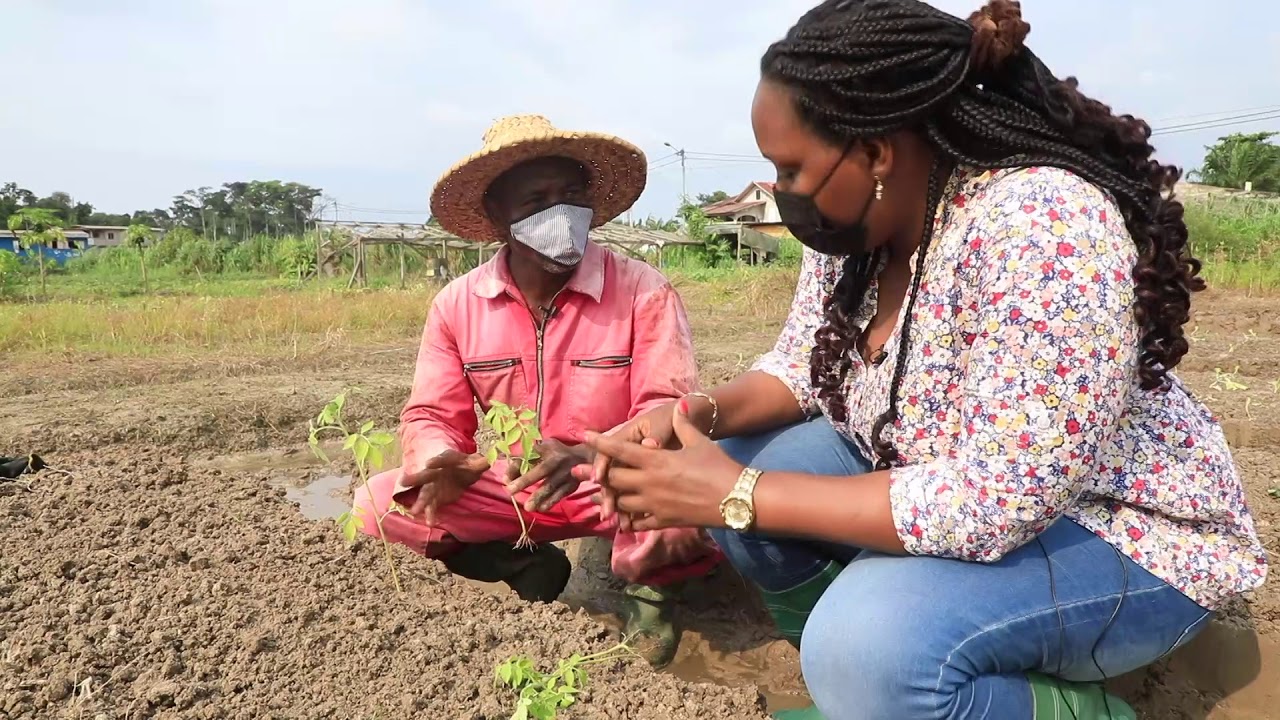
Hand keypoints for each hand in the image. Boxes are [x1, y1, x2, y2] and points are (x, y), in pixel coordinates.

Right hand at [401, 450, 488, 521]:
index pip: (441, 459)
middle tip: (404, 482)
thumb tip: (486, 461)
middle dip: (415, 479)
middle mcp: (435, 472)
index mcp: (446, 460)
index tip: (428, 464)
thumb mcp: (475, 462)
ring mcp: (433, 486)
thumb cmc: (467, 464)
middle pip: (425, 475)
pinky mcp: (435, 499)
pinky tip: (429, 523)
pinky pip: (431, 507)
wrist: (458, 471)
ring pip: (425, 493)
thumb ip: (480, 462)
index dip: (436, 461)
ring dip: (420, 502)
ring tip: (414, 511)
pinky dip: (430, 514)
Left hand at [504, 439, 591, 512]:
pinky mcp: (572, 484)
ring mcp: (567, 473)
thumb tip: (507, 476)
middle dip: (525, 480)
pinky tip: (542, 508)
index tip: (505, 479)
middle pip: (542, 470)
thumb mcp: (542, 448)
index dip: (517, 467)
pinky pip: (561, 494)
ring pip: (551, 485)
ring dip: (539, 496)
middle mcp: (559, 460)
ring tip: (528, 507)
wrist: (585, 457)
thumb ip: (525, 459)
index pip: (529, 455)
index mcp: (548, 449)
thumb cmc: (556, 452)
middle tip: (510, 490)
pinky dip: (551, 502)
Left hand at [579, 399, 741, 531]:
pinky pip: (638, 523)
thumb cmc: (718, 466)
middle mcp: (649, 483)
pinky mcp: (663, 521)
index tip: (584, 436)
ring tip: (598, 497)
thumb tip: (681, 405)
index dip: (600, 442)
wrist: (735, 499)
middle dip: (596, 474)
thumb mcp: (699, 442)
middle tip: (577, 471)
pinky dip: (628, 520)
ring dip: (611, 498)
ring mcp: (654, 505)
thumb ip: (684, 425)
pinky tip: (623, 520)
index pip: (620, 449)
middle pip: (613, 478)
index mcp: (655, 460)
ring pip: (621, 502)